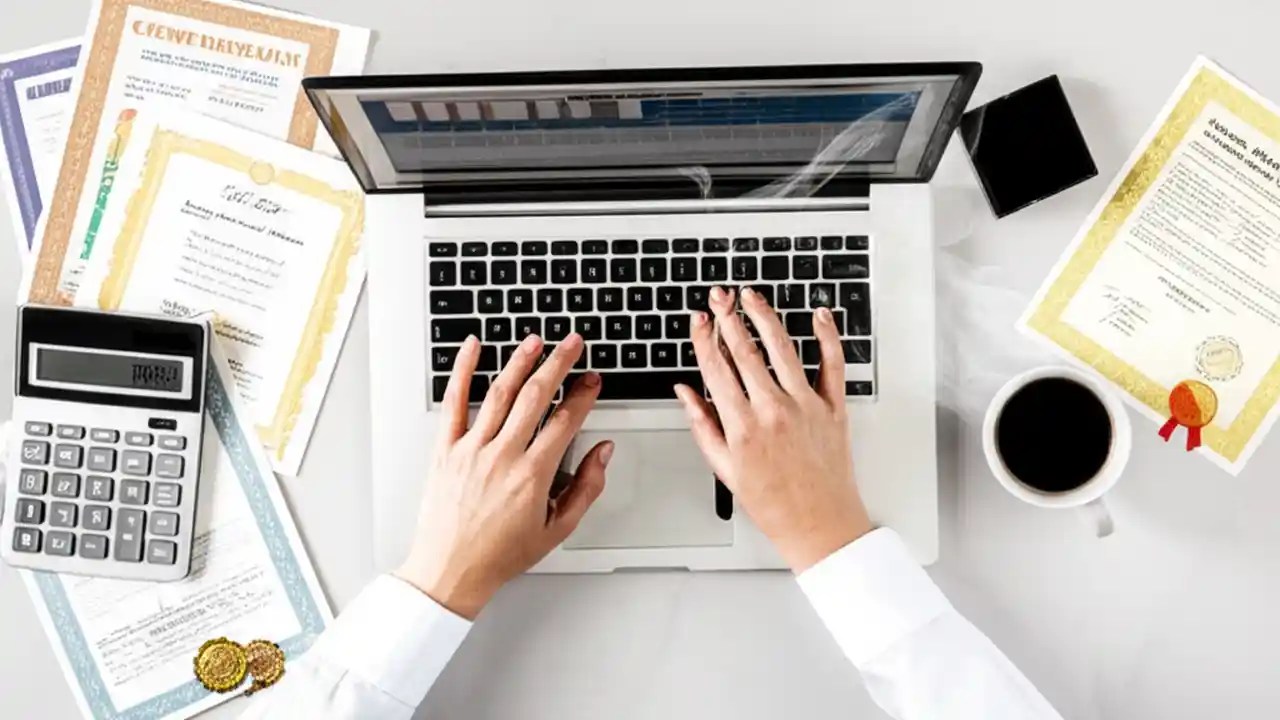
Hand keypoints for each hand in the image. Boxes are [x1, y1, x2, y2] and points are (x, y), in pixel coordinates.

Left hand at [395, 333, 613, 618]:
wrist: (450, 570)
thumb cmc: (500, 555)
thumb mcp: (557, 529)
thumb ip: (586, 488)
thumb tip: (603, 453)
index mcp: (532, 475)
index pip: (566, 421)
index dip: (583, 395)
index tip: (592, 380)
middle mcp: (502, 456)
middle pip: (536, 396)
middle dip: (559, 363)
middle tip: (573, 344)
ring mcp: (471, 449)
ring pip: (499, 392)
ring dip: (520, 361)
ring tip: (535, 340)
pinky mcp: (445, 449)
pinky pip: (454, 401)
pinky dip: (462, 370)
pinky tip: (473, 348)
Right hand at [676, 287, 872, 572]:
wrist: (818, 524)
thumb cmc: (772, 503)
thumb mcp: (725, 469)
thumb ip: (703, 425)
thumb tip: (685, 392)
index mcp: (742, 426)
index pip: (717, 370)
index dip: (705, 339)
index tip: (699, 319)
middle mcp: (773, 410)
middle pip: (746, 351)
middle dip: (729, 317)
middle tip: (720, 295)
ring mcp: (806, 406)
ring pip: (783, 349)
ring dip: (765, 317)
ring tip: (753, 296)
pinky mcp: (833, 408)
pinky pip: (832, 364)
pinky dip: (828, 336)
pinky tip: (818, 315)